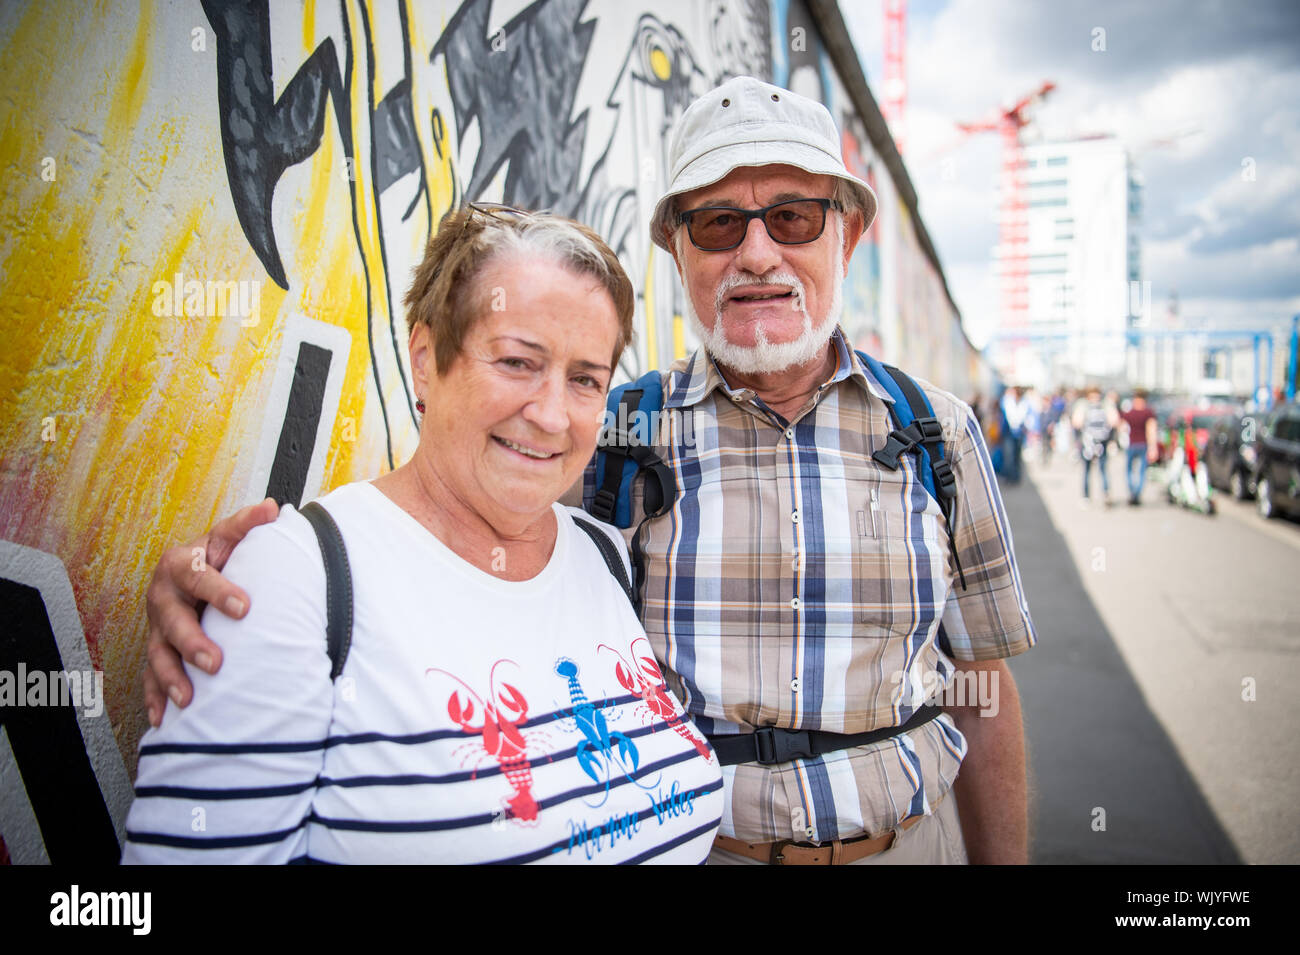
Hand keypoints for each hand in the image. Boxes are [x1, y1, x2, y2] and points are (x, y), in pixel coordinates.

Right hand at [142, 498, 278, 725]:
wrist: (190, 571)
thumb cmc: (218, 556)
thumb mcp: (229, 537)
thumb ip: (247, 524)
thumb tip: (271, 507)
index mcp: (183, 563)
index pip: (199, 575)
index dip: (219, 590)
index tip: (245, 608)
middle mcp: (164, 594)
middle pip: (172, 619)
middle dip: (192, 642)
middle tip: (216, 662)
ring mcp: (157, 625)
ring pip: (158, 652)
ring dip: (171, 676)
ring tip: (188, 698)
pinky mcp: (156, 648)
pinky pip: (150, 676)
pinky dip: (155, 697)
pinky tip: (163, 719)